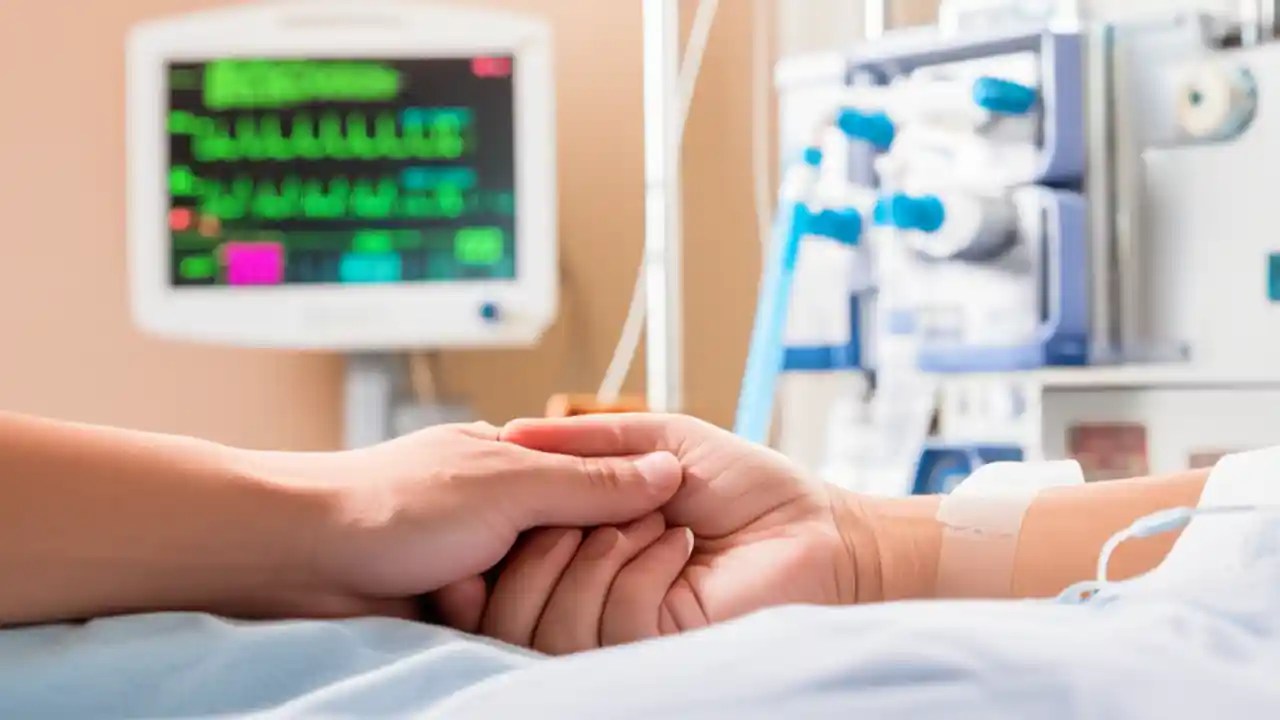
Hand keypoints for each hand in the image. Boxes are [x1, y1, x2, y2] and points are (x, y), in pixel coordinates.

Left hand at [242, 422, 681, 619]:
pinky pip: (498, 619)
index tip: (635, 541)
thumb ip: (592, 483)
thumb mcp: (512, 483)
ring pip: (536, 590)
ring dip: (510, 595)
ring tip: (465, 578)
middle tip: (523, 560)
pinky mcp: (454, 600)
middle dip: (554, 564)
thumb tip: (667, 470)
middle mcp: (499, 505)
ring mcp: (474, 553)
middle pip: (572, 547)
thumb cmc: (395, 501)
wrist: (303, 554)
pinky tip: (450, 603)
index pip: (598, 490)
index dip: (616, 518)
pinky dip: (478, 615)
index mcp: (517, 459)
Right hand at [451, 414, 873, 653]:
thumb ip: (588, 441)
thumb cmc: (746, 485)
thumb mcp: (660, 441)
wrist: (810, 525)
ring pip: (553, 618)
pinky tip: (680, 547)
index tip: (529, 482)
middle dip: (550, 535)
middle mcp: (589, 596)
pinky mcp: (658, 650)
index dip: (508, 524)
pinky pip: (614, 619)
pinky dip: (643, 569)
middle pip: (509, 601)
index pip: (506, 559)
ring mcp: (620, 631)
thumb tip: (514, 434)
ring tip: (655, 521)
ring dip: (602, 552)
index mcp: (581, 549)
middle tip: (608, 503)